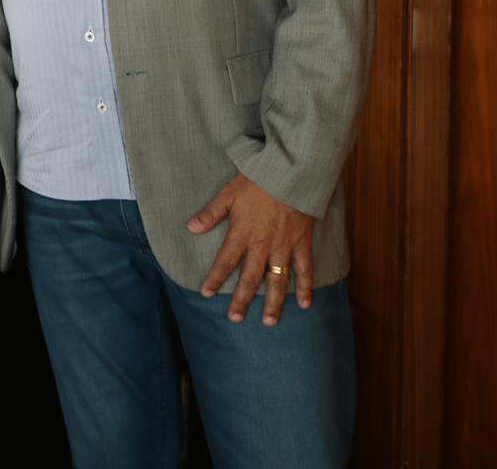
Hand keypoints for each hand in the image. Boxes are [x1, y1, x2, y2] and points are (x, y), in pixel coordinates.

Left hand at [187, 172, 316, 324]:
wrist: (291, 175)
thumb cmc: (258, 181)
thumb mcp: (228, 194)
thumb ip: (211, 213)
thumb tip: (191, 228)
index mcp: (242, 234)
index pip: (225, 261)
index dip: (214, 278)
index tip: (206, 293)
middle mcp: (262, 245)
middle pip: (250, 278)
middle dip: (241, 300)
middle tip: (235, 319)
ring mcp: (284, 247)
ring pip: (277, 281)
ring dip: (273, 303)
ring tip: (268, 322)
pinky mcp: (302, 244)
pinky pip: (305, 270)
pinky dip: (306, 287)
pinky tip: (304, 304)